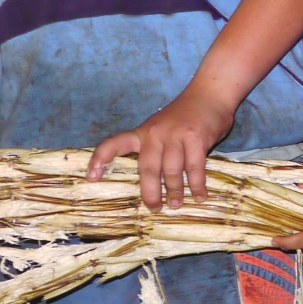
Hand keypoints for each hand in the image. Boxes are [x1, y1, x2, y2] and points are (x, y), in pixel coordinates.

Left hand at [89, 88, 235, 208]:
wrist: (210, 95)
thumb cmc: (185, 116)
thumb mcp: (161, 127)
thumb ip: (156, 147)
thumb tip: (155, 180)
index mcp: (143, 132)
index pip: (115, 143)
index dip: (100, 159)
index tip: (92, 177)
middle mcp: (155, 133)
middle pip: (147, 168)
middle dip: (150, 192)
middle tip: (154, 208)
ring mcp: (176, 135)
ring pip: (171, 170)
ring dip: (175, 191)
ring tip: (176, 205)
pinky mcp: (196, 138)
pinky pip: (194, 167)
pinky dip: (197, 185)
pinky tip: (200, 196)